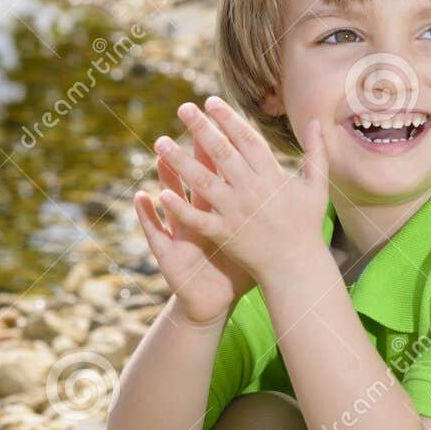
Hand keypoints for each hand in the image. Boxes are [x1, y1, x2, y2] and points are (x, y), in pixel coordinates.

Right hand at [134, 130, 254, 325]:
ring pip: (173, 199)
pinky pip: (157, 231)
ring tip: (160, 154)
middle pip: (198, 181)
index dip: (226, 156)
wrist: (211, 303)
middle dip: (196, 155)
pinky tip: (142, 197)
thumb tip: (288, 193)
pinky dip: (148, 215)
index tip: (227, 128)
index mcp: (222, 212)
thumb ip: (264, 217)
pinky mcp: (168, 252)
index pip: (225, 178)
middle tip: (191, 126)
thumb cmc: (233, 272)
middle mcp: (200, 217)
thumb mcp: (250, 243)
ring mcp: (182, 232)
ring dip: (167, 177)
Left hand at [151, 96, 329, 286]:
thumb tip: (315, 121)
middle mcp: (251, 190)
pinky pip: (198, 218)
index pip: (246, 139)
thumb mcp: (317, 186)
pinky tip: (161, 192)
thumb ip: (316, 152)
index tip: (210, 101)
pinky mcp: (224, 234)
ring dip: (180, 161)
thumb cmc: (306, 225)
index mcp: (272, 176)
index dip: (228, 118)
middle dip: (201, 128)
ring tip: (160, 142)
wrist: (296, 267)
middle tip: (182, 108)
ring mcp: (235, 212)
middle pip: (221, 153)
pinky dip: (180, 207)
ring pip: (203, 181)